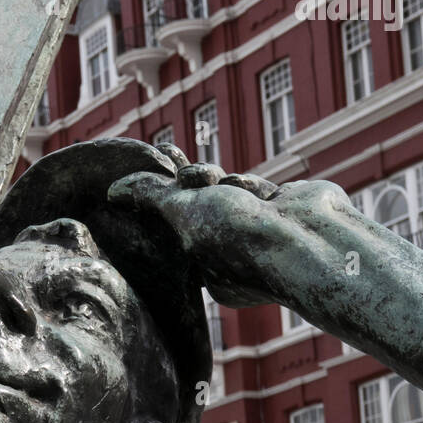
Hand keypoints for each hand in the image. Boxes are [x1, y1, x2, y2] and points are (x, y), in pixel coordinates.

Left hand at [108, 164, 360, 309]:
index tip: (162, 158)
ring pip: (225, 188)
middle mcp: (226, 249)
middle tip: (196, 172)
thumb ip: (151, 198)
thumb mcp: (184, 214)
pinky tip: (262, 194)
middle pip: (198, 199)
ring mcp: (253, 229)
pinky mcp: (276, 209)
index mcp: (200, 264)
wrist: (309, 239)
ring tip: (230, 187)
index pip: (174, 218)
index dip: (167, 186)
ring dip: (224, 181)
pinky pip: (253, 186)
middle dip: (196, 179)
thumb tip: (113, 191)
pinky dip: (252, 185)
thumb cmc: (243, 238)